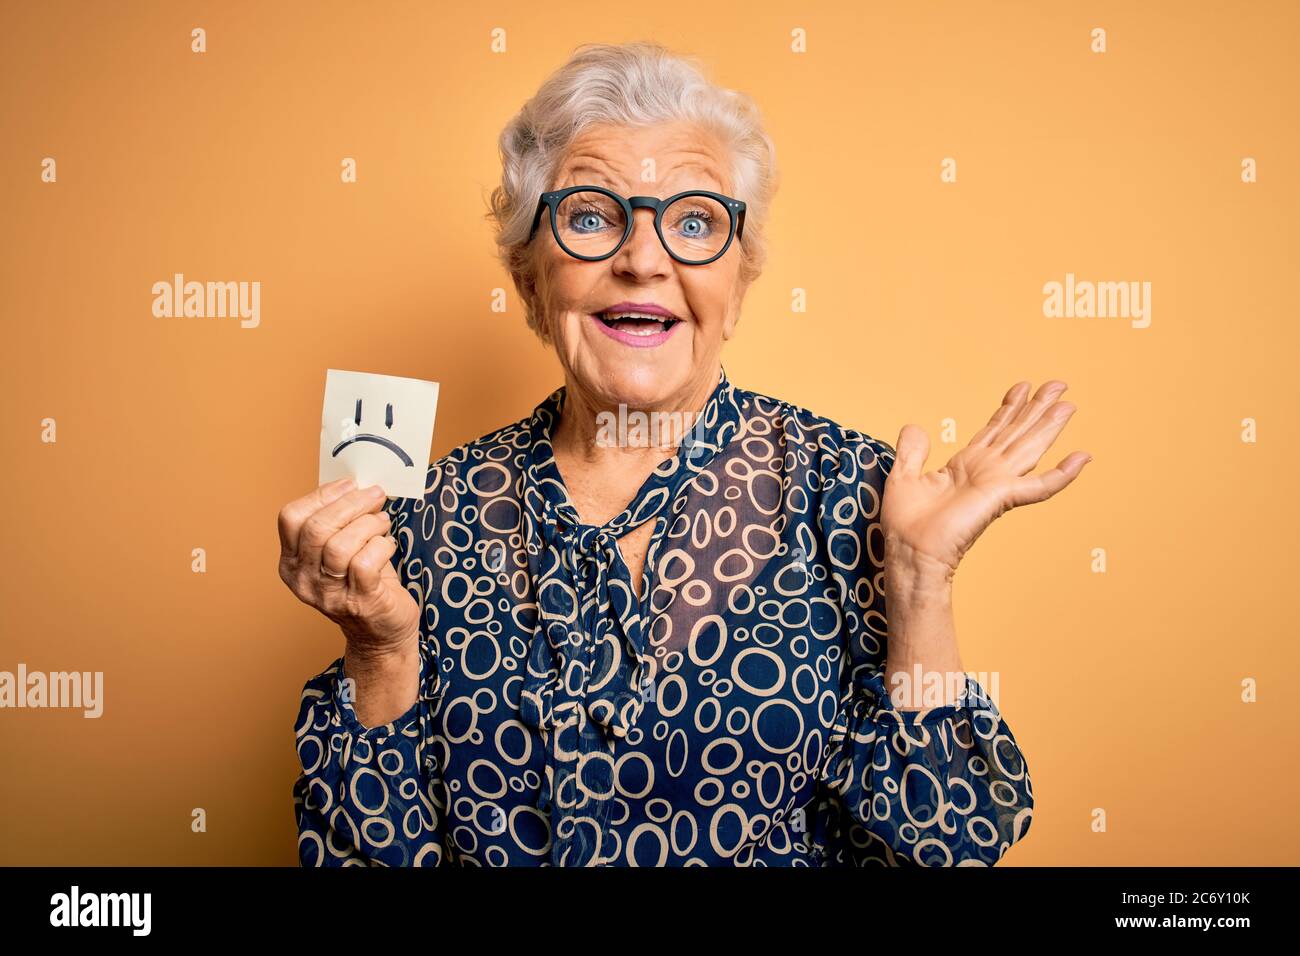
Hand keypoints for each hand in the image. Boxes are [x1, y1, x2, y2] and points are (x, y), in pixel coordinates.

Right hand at [277, 477, 418, 661]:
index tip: (350, 484)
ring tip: (383, 522)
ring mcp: (329, 594)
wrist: (381, 632)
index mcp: (291, 562)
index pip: (291, 518)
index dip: (322, 495)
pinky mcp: (359, 602)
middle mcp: (304, 580)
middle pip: (316, 528)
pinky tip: (389, 545)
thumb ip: (339, 522)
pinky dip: (382, 546)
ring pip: (340, 545)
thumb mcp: (340, 551)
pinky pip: (365, 563)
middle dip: (351, 504)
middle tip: (375, 494)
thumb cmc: (364, 582)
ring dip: (368, 524)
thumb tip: (356, 485)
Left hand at [881, 380, 1090, 579]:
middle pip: (1018, 433)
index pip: (993, 431)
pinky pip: (1040, 486)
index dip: (1008, 408)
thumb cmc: (906, 525)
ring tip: (1069, 405)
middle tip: (1058, 384)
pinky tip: (1082, 457)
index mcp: (965, 467)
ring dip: (1050, 426)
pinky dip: (1063, 474)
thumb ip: (912, 451)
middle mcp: (986, 473)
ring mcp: (996, 485)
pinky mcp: (1001, 497)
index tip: (1022, 386)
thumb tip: (916, 428)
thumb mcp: (903, 477)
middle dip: (1037, 408)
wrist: (910, 551)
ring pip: (1030, 448)